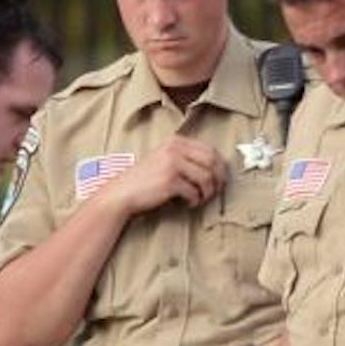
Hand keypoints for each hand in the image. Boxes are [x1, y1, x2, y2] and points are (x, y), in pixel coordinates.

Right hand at [105, 137, 226, 215]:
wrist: (123, 192)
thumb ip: (185, 158)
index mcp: (175, 141)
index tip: (221, 178)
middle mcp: (174, 149)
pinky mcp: (170, 181)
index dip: (220, 166)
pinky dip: (195, 201)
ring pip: (206, 177)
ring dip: (208, 192)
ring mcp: (172, 164)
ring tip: (201, 199)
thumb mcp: (164, 159)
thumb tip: (214, 168)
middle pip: (212, 161)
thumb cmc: (145, 180)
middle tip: (216, 191)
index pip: (209, 149)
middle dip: (218, 179)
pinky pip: (194, 192)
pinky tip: (189, 204)